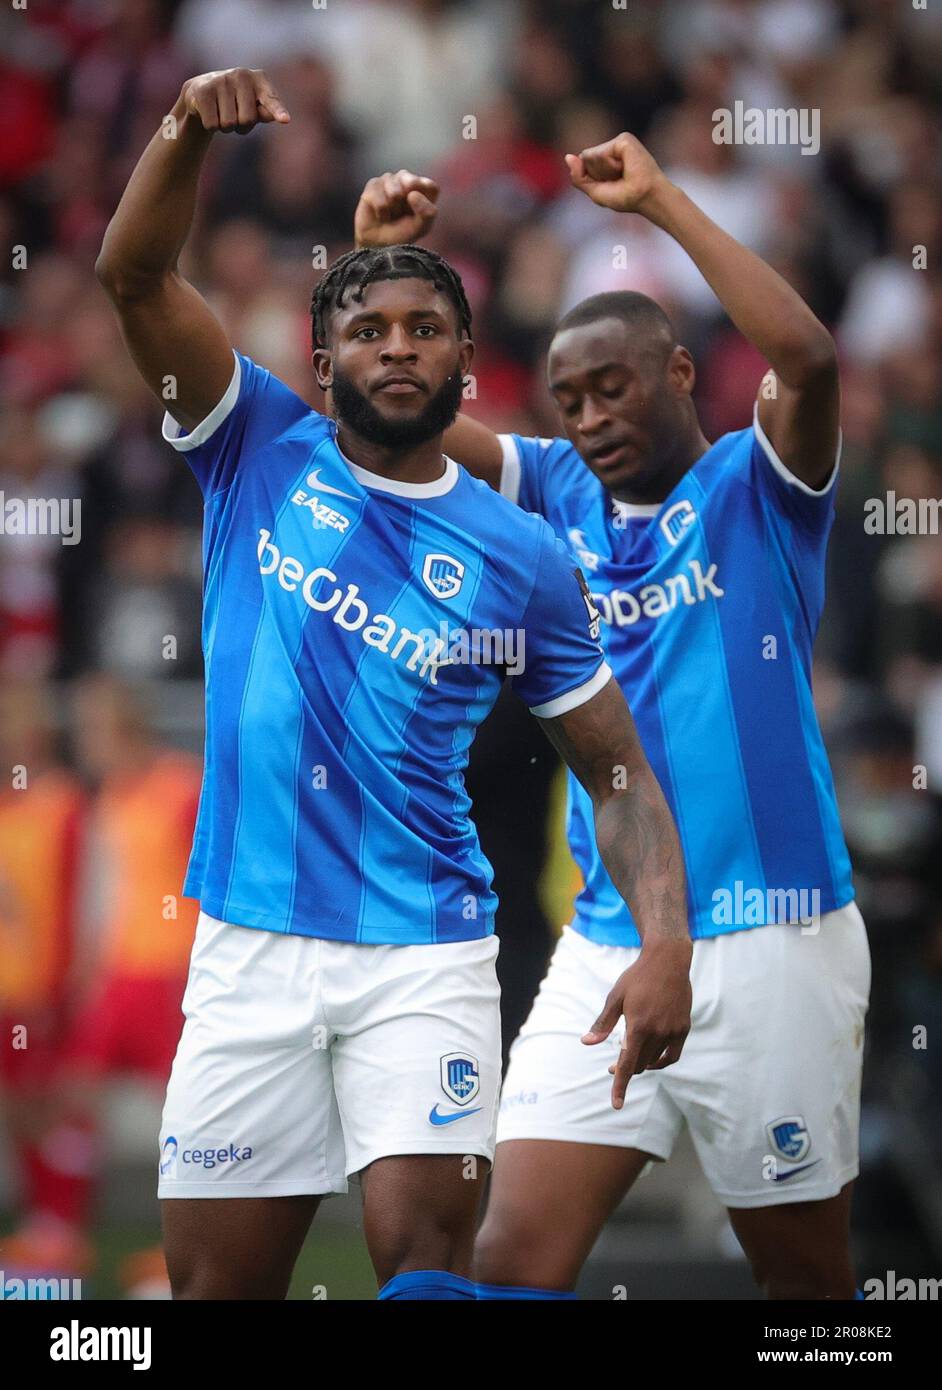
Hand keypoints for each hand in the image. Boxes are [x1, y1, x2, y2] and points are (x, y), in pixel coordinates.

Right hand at [180, 68, 289, 133]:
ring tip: (222, 112)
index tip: (285, 120)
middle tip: (235, 115)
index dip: (277, 111)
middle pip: (248, 120)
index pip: (271, 99)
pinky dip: (211, 126)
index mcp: (260, 79)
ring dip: (226, 127)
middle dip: (241, 126)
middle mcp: (241, 75)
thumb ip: (266, 112)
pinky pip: (213, 125)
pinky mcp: (203, 91)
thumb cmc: (237, 103)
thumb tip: (281, 117)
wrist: (202, 91)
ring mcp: (221, 80)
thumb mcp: (254, 107)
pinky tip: (209, 112)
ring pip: (229, 124)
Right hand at [354, 170, 438, 247]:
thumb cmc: (402, 233)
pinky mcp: (374, 184)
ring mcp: (390, 179)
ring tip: (391, 214)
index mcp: (424, 189)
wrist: (379, 243)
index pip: (430, 186)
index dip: (423, 201)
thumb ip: (427, 212)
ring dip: (393, 209)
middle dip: (406, 204)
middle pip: (412, 182)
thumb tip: (412, 194)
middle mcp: (407, 180)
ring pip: (394, 191)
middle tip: (402, 213)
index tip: (417, 215)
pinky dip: (381, 210)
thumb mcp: (421, 227)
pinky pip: (378, 195)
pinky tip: (381, 214)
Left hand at [565, 132, 669, 215]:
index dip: (592, 178)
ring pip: (591, 155)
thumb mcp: (595, 191)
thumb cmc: (625, 197)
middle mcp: (612, 147)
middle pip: (585, 157)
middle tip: (618, 180)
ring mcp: (618, 142)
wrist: (645, 197)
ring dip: (604, 172)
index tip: (611, 184)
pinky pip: (601, 153)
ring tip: (623, 174)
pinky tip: (625, 167)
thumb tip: (567, 157)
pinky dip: (610, 166)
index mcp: (606, 157)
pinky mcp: (624, 140)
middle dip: (597, 174)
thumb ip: (578, 176)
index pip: (583, 163)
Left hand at [582, 938, 691, 1108]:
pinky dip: (662, 1061)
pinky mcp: (684, 1028)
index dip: (620, 1086)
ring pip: (655, 1060)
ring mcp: (673, 1031)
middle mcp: (657, 1032)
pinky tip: (653, 1058)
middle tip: (612, 1065)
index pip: (628, 1065)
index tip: (616, 1105)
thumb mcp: (615, 998)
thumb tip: (587, 1043)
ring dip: (642, 1063)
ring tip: (630, 1055)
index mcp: (638, 1026)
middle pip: (640, 1064)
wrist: (668, 960)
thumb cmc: (637, 977)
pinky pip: (673, 1055)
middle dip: (625, 1069)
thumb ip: (603, 1023)